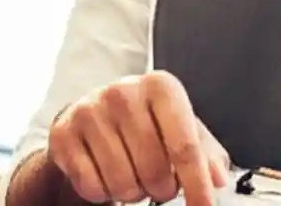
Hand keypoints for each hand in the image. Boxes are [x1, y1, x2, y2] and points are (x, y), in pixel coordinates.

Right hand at [47, 70, 229, 205]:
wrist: (93, 112)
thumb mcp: (179, 127)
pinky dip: (103, 193)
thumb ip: (205, 151)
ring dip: (132, 192)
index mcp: (160, 86)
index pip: (185, 146)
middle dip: (160, 189)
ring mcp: (90, 110)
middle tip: (156, 181)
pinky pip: (92, 187)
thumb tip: (217, 177)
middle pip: (155, 171)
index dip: (197, 185)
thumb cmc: (145, 121)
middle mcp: (123, 92)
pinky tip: (105, 173)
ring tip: (131, 174)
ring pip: (123, 184)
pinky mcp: (63, 132)